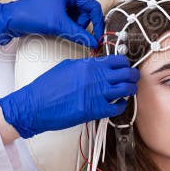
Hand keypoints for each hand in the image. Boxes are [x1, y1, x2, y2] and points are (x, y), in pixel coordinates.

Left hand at [0, 0, 103, 47]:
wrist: (10, 20)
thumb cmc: (28, 15)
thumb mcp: (58, 25)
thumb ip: (79, 34)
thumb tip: (93, 41)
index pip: (92, 5)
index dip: (97, 22)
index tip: (98, 36)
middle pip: (86, 11)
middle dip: (81, 24)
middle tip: (74, 33)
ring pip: (79, 15)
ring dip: (74, 25)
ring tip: (62, 29)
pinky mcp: (56, 6)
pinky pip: (70, 17)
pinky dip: (69, 25)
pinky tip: (60, 28)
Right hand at [0, 55, 138, 138]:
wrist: (36, 105)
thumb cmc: (47, 87)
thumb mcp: (66, 66)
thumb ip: (85, 65)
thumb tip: (97, 65)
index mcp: (89, 65)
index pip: (118, 60)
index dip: (125, 63)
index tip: (125, 66)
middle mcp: (96, 78)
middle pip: (127, 73)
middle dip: (133, 76)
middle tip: (132, 78)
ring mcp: (97, 94)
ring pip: (126, 90)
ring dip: (130, 90)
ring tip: (128, 91)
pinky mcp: (95, 110)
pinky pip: (118, 108)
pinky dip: (121, 106)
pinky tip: (118, 104)